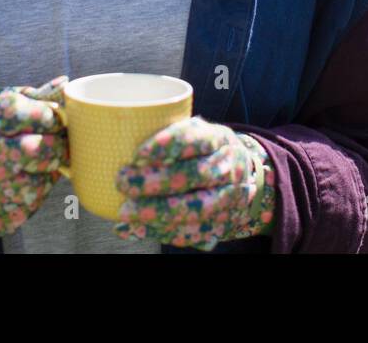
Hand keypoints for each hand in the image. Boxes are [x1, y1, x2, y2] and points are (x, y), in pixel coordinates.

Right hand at [0, 75, 67, 236]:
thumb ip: (31, 96)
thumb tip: (64, 83)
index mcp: (0, 118)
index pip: (50, 118)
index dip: (51, 120)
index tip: (44, 122)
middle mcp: (1, 154)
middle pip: (54, 151)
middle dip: (55, 146)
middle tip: (43, 144)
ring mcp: (2, 190)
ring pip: (47, 180)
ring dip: (41, 172)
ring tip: (19, 165)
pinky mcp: (3, 217)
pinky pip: (32, 203)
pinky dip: (25, 193)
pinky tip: (7, 183)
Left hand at [112, 116, 275, 249]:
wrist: (245, 181)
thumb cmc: (207, 153)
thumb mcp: (197, 135)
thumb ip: (169, 140)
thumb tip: (123, 148)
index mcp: (221, 140)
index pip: (198, 139)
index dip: (169, 145)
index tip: (139, 154)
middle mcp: (229, 168)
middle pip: (196, 175)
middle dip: (157, 181)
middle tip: (123, 182)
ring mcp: (230, 198)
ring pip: (197, 207)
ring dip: (158, 211)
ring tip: (126, 211)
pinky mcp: (223, 224)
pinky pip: (195, 232)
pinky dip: (164, 232)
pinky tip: (138, 229)